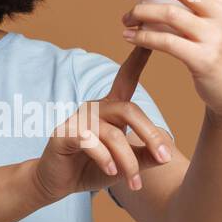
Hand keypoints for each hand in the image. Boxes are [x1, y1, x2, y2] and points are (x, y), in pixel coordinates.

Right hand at [32, 46, 172, 203]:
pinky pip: (91, 141)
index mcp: (109, 108)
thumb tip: (167, 153)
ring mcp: (77, 119)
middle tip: (164, 158)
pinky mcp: (64, 134)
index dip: (138, 58)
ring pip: (113, 133)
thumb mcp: (124, 164)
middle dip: (150, 136)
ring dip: (128, 160)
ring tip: (136, 183)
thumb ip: (144, 157)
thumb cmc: (91, 168)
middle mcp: (94, 108)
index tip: (152, 39)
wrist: (54, 182)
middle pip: (129, 111)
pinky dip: (105, 159)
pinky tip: (112, 174)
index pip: (126, 78)